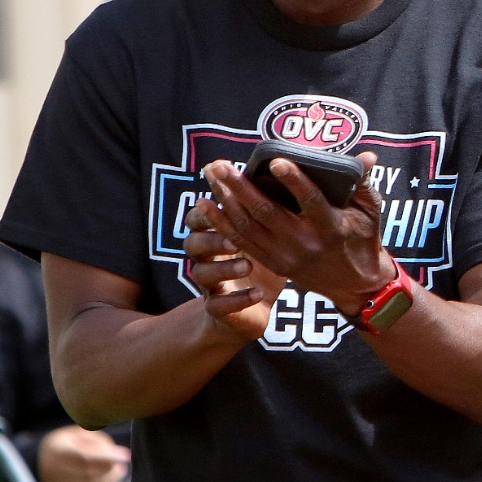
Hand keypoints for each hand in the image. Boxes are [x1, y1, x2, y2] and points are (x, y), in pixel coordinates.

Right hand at [35, 425, 129, 481]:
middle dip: (111, 470)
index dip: (107, 458)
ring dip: (110, 481)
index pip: (85, 457)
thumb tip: (122, 454)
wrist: (41, 461)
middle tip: (123, 462)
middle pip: (89, 475)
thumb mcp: (80, 434)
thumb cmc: (67, 444)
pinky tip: (107, 480)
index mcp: (57, 450)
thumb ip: (99, 442)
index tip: (125, 456)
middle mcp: (53, 471)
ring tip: (119, 470)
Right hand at [182, 197, 290, 341]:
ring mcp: (211, 285)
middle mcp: (208, 259)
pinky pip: (219, 306)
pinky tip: (257, 293)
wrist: (253, 311)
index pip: (199, 217)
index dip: (205, 208)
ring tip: (247, 265)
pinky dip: (237, 300)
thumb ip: (268, 210)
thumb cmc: (264, 262)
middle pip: (194, 242)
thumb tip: (287, 171)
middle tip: (233, 232)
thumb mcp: (267, 235)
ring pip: (201, 274)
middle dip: (211, 234)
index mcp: (216, 236)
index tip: (218, 193)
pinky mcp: (220, 310)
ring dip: (223, 268)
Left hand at [195, 152, 389, 315]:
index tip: (275, 161)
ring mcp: (285, 255)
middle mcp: (305, 243)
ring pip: (249, 226)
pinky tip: (206, 204)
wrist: (356, 283)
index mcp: (330, 226)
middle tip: (220, 164)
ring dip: (225, 200)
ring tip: (211, 174)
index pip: (309, 200)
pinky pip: (242, 242)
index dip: (293, 180)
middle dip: (240, 187)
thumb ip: (363, 182)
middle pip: (267, 212)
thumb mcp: (370, 211)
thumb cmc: (363, 238)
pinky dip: (222, 223)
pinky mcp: (274, 263)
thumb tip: (367, 156)